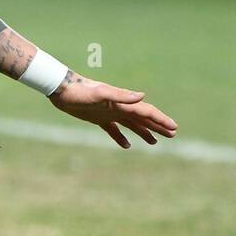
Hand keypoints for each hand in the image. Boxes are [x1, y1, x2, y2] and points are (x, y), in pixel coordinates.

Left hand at [48, 71, 177, 148]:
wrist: (61, 89)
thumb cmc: (80, 90)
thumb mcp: (100, 93)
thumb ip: (120, 95)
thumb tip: (142, 96)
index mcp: (122, 102)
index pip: (146, 111)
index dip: (160, 119)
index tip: (174, 128)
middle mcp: (118, 107)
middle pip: (142, 118)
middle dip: (157, 126)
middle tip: (173, 134)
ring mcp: (108, 113)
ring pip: (130, 124)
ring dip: (143, 132)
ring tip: (154, 142)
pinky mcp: (97, 118)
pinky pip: (113, 130)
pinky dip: (120, 137)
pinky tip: (126, 145)